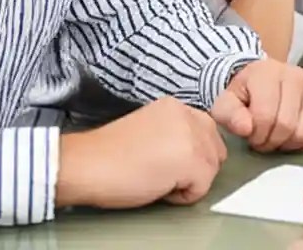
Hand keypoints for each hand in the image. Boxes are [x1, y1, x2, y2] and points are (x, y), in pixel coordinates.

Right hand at [55, 97, 226, 208]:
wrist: (87, 163)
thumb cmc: (109, 154)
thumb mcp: (151, 129)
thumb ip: (176, 132)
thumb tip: (192, 152)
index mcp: (176, 107)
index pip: (207, 131)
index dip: (193, 152)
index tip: (170, 161)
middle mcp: (188, 116)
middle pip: (215, 149)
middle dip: (197, 166)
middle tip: (165, 172)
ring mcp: (192, 137)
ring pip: (211, 169)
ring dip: (189, 181)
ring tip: (158, 178)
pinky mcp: (191, 160)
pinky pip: (202, 187)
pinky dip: (183, 195)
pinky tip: (158, 186)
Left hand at [212, 58, 302, 152]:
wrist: (261, 81)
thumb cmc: (244, 94)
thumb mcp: (226, 102)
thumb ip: (229, 114)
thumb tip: (245, 128)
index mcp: (269, 73)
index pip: (265, 116)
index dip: (255, 135)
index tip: (249, 135)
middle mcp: (296, 76)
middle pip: (287, 126)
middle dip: (270, 141)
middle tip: (261, 140)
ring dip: (287, 145)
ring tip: (276, 137)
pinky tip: (293, 138)